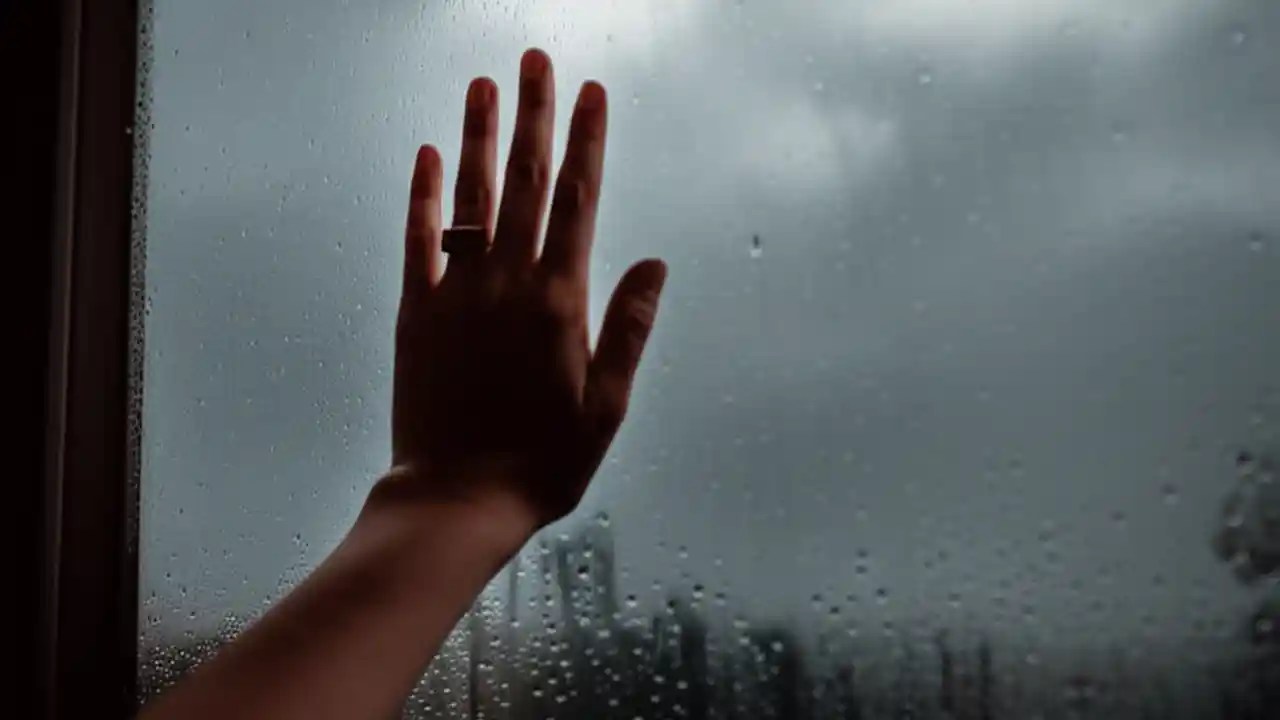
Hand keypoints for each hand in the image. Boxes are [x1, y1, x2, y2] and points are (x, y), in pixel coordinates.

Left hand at [388, 49, 666, 528]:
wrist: (456, 497)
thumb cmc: (542, 460)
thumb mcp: (606, 404)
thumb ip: (629, 327)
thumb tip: (654, 261)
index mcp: (559, 301)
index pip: (578, 201)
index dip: (586, 142)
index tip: (591, 93)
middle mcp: (507, 283)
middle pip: (522, 182)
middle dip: (532, 115)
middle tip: (534, 59)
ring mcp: (456, 292)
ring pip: (470, 197)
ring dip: (477, 136)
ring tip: (482, 83)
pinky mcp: (415, 311)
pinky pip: (418, 239)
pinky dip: (423, 195)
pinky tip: (427, 153)